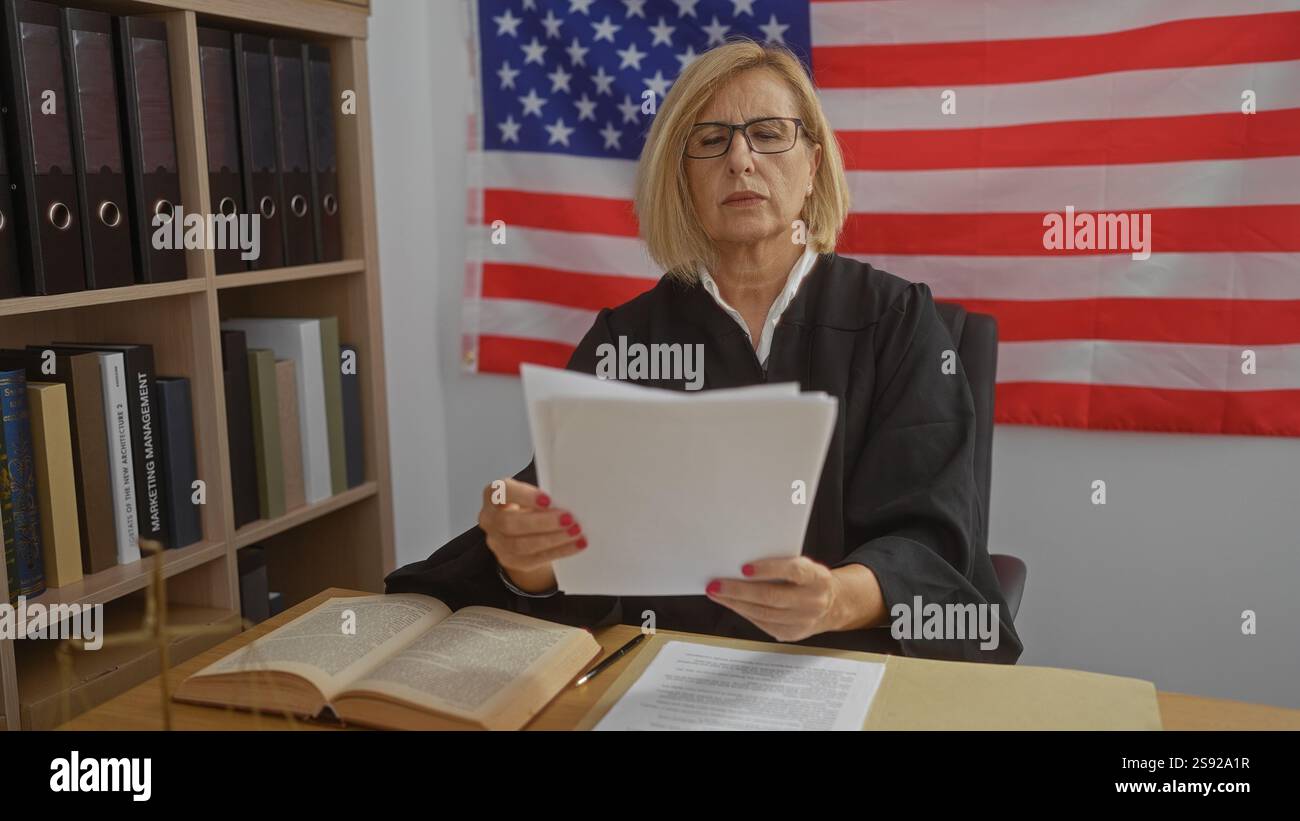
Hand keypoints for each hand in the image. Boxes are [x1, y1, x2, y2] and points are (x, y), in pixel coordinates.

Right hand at [478, 478, 584, 591]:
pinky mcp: (508, 560)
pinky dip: (558, 551)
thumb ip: (543, 497)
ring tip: (575, 532)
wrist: (521, 529)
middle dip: (542, 522)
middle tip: (569, 519)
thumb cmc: (529, 505)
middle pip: (510, 523)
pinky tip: (576, 545)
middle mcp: (488, 519)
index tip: (549, 500)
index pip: (503, 492)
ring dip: (553, 539)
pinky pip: (534, 559)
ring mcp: (496, 542)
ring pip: (521, 545)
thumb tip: (570, 501)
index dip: (525, 496)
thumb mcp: (531, 494)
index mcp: (493, 494)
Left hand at [705, 557, 883, 641]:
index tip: (744, 567)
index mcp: (817, 578)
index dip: (768, 569)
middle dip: (739, 590)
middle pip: (771, 597)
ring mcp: (803, 621)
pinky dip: (743, 612)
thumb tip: (743, 564)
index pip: (793, 571)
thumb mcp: (804, 566)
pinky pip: (762, 623)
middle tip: (716, 584)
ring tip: (717, 593)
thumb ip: (781, 564)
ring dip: (735, 603)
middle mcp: (813, 601)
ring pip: (763, 613)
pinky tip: (731, 603)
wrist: (831, 605)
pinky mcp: (791, 634)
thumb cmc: (808, 580)